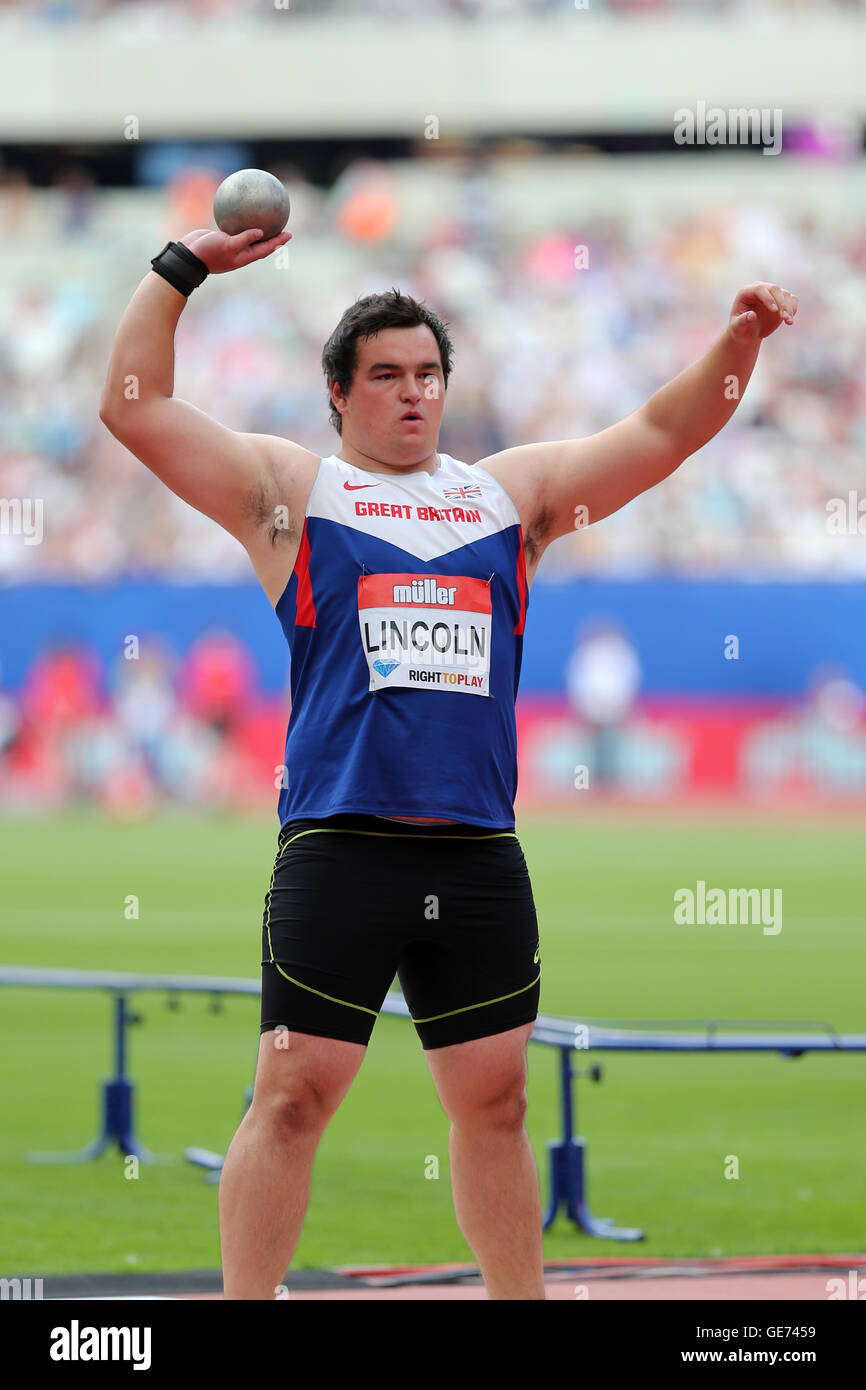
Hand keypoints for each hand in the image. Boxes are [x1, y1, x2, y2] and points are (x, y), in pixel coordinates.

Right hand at [177, 226, 291, 273]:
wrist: (189, 255)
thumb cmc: (208, 252)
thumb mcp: (228, 245)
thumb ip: (244, 239)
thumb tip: (261, 232)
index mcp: (244, 256)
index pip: (266, 249)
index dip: (278, 242)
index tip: (289, 233)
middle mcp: (240, 252)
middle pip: (261, 243)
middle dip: (273, 236)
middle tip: (283, 224)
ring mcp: (232, 245)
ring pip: (249, 235)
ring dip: (259, 229)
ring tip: (267, 217)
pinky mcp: (223, 237)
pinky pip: (236, 228)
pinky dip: (241, 221)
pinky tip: (242, 210)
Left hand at [729, 282, 797, 343]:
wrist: (748, 332)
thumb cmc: (740, 329)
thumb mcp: (737, 327)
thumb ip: (742, 321)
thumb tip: (752, 315)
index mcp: (746, 292)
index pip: (759, 289)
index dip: (768, 298)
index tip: (774, 310)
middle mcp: (760, 289)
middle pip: (775, 289)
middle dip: (781, 303)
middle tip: (784, 318)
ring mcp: (771, 293)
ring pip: (785, 295)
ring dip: (789, 308)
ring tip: (788, 322)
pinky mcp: (781, 300)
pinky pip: (792, 300)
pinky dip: (793, 309)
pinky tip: (789, 320)